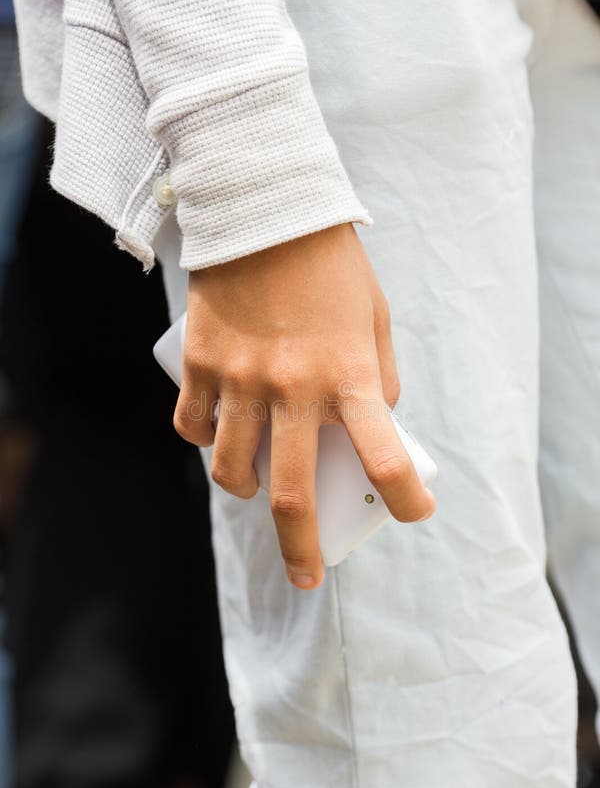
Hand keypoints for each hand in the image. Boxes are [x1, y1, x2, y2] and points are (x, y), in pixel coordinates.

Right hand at [174, 223, 434, 588]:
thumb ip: (379, 373)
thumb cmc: (331, 265)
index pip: (383, 456)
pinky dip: (202, 441)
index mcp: (349, 376)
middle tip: (309, 578)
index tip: (413, 513)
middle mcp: (293, 388)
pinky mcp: (201, 363)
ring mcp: (240, 379)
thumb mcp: (375, 318)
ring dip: (244, 492)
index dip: (403, 499)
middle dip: (302, 550)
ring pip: (231, 469)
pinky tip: (214, 437)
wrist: (266, 209)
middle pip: (292, 496)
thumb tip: (376, 418)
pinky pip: (191, 425)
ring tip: (254, 490)